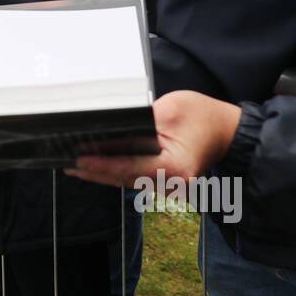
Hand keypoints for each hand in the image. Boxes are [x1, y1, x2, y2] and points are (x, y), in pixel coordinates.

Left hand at [65, 91, 241, 186]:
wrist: (227, 130)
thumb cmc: (203, 116)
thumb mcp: (170, 111)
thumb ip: (141, 123)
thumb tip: (111, 130)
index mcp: (175, 167)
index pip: (130, 168)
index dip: (103, 165)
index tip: (80, 162)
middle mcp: (171, 182)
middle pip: (125, 178)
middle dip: (96, 172)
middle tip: (68, 165)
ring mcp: (169, 184)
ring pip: (128, 181)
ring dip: (102, 175)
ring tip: (75, 168)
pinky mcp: (165, 179)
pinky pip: (135, 177)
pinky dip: (116, 172)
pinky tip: (97, 168)